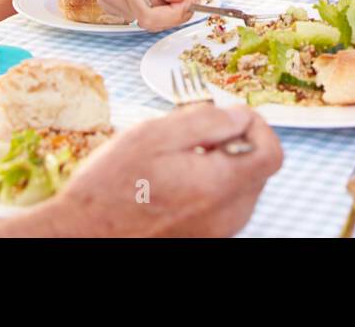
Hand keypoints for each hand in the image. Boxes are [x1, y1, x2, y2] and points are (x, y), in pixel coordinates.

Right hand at [0, 105, 282, 237]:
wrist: (83, 234)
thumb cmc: (111, 187)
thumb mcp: (154, 135)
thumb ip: (206, 120)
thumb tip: (238, 114)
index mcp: (220, 185)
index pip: (271, 152)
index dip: (255, 126)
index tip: (227, 117)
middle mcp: (228, 215)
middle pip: (258, 167)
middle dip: (233, 142)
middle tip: (192, 136)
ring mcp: (218, 232)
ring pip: (240, 185)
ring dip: (219, 164)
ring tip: (177, 160)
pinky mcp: (206, 239)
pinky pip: (223, 205)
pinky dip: (208, 186)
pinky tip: (173, 181)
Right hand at [83, 0, 193, 31]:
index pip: (148, 15)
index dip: (173, 16)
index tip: (190, 3)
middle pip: (149, 21)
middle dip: (174, 13)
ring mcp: (107, 1)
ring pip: (143, 19)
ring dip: (163, 11)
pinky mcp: (107, 4)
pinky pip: (136, 14)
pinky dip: (151, 8)